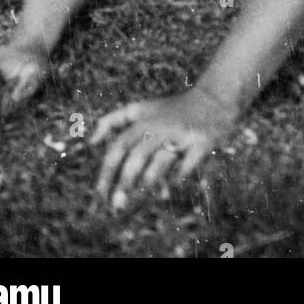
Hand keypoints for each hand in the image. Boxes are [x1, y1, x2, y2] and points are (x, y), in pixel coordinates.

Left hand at [91, 86, 233, 206]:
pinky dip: (177, 179)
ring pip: (160, 163)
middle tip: (116, 206)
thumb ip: (113, 120)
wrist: (214, 98)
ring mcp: (181, 135)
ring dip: (148, 184)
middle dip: (124, 183)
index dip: (107, 171)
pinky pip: (187, 165)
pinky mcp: (202, 142)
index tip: (99, 194)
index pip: (119, 147)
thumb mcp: (141, 108)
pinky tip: (169, 191)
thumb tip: (90, 141)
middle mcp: (160, 127)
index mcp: (143, 120)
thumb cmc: (172, 109)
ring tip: (140, 202)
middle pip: (137, 157)